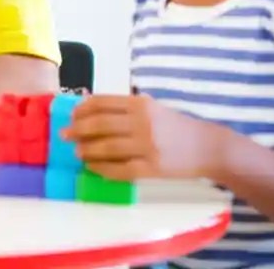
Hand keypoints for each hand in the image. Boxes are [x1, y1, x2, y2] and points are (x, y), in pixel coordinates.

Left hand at [62, 94, 230, 180]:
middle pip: (100, 124)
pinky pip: (121, 169)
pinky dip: (103, 168)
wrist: (209, 147)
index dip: (81, 109)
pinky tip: (93, 167)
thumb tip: (88, 109)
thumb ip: (125, 108)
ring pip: (107, 147)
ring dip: (87, 150)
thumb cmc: (176, 126)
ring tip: (77, 152)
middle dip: (77, 129)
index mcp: (141, 104)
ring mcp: (148, 146)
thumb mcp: (152, 108)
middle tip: (64, 135)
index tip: (71, 115)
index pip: (102, 103)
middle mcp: (143, 123)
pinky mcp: (153, 168)